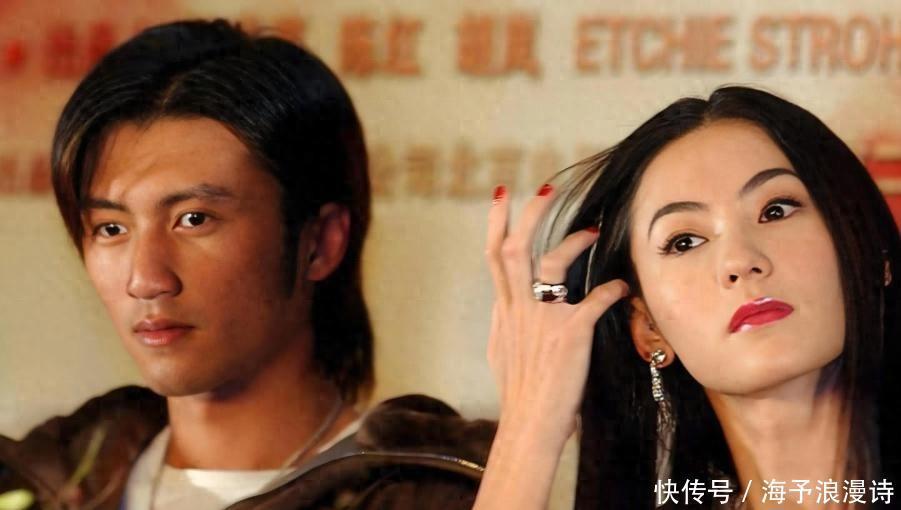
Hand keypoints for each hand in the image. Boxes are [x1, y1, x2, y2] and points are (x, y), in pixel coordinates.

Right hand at [485, 183, 628, 448]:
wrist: (529, 425)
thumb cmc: (518, 395)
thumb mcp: (501, 353)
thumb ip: (506, 325)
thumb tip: (508, 309)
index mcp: (503, 311)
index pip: (495, 256)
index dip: (498, 223)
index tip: (502, 196)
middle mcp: (517, 308)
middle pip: (514, 248)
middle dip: (528, 214)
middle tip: (544, 188)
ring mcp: (542, 319)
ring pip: (549, 262)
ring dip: (572, 240)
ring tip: (592, 229)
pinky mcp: (570, 333)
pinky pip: (594, 298)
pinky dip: (610, 288)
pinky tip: (621, 286)